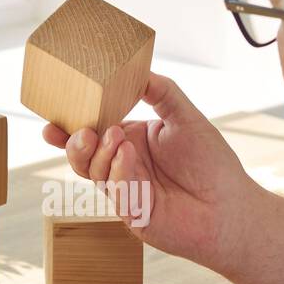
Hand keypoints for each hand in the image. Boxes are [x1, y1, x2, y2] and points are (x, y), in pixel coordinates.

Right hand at [43, 72, 258, 273]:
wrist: (230, 207)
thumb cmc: (212, 165)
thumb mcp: (186, 117)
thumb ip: (162, 92)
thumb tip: (139, 69)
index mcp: (130, 141)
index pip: (93, 130)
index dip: (69, 127)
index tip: (53, 120)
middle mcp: (123, 166)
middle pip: (83, 155)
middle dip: (75, 143)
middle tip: (83, 131)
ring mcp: (125, 191)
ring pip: (95, 173)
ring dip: (99, 154)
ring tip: (114, 136)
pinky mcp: (132, 214)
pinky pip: (116, 192)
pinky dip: (118, 172)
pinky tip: (128, 156)